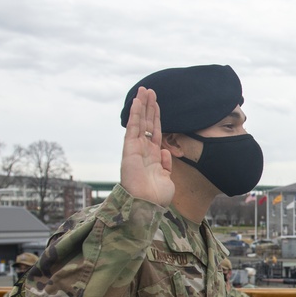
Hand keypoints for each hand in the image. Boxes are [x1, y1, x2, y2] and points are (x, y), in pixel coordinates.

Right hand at [121, 87, 173, 206]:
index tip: (157, 104)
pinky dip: (135, 114)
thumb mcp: (167, 179)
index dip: (156, 118)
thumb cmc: (156, 197)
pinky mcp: (129, 149)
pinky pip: (133, 128)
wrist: (147, 205)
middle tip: (150, 91)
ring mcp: (135, 149)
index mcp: (153, 157)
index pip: (155, 133)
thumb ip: (166, 164)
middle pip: (147, 124)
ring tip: (145, 91)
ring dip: (142, 106)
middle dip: (149, 107)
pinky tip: (137, 102)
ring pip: (139, 122)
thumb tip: (164, 151)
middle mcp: (143, 151)